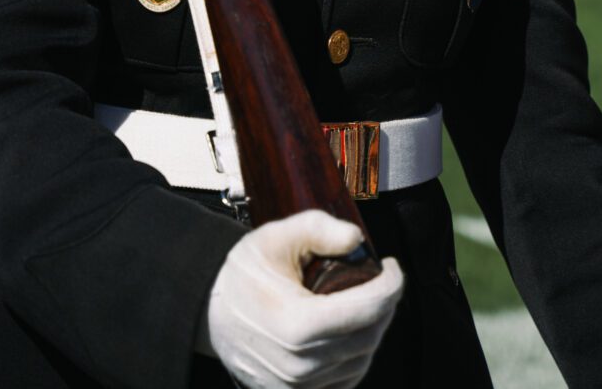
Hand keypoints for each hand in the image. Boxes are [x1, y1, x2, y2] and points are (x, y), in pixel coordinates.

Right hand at [202, 209, 403, 387]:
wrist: (210, 313)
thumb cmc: (245, 273)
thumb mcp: (278, 236)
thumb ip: (319, 229)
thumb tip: (357, 240)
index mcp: (297, 326)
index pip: (368, 309)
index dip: (392, 284)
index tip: (392, 265)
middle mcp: (300, 366)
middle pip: (370, 335)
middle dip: (385, 304)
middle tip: (382, 279)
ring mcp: (297, 388)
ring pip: (361, 360)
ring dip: (373, 329)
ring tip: (366, 301)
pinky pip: (345, 380)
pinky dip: (356, 354)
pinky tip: (351, 329)